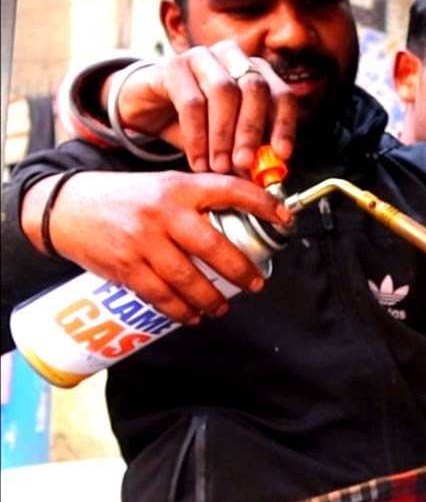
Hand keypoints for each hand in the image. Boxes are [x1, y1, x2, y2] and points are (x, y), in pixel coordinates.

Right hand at [23, 170, 292, 323]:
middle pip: (215, 247)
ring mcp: (144, 241)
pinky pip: (161, 296)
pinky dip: (181, 311)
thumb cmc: (122, 198)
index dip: (262, 203)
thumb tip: (243, 215)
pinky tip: (192, 315)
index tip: (285, 218)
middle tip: (256, 284)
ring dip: (212, 300)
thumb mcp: (161, 186)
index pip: (229, 190)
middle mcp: (163, 213)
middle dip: (242, 271)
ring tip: (222, 308)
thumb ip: (196, 200)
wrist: (63, 207)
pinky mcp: (126, 267)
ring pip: (190, 279)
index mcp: (178, 188)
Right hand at [109, 40, 297, 175]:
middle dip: (251, 130)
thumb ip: (249, 152)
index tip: (282, 154)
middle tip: (244, 164)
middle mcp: (233, 58)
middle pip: (254, 88)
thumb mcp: (228, 141)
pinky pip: (190, 101)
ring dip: (223, 134)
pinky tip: (198, 159)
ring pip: (223, 91)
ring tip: (219, 166)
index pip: (281, 94)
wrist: (147, 109)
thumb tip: (268, 175)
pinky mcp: (172, 65)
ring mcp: (203, 57)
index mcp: (256, 72)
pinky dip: (197, 135)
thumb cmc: (196, 124)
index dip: (285, 124)